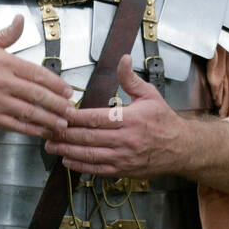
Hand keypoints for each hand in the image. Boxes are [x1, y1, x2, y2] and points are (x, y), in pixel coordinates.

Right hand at [0, 16, 74, 138]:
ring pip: (28, 113)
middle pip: (37, 95)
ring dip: (48, 119)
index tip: (68, 90)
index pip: (37, 74)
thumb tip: (20, 20)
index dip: (55, 84)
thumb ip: (6, 34)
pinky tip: (40, 131)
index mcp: (4, 63)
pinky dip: (30, 129)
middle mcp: (3, 83)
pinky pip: (14, 125)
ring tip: (62, 124)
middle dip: (58, 104)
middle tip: (71, 110)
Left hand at [45, 54, 184, 176]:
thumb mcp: (150, 95)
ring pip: (90, 155)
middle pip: (88, 137)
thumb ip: (131, 78)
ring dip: (67, 150)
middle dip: (65, 134)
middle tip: (47, 129)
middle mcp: (126, 140)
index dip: (75, 116)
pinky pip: (98, 169)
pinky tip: (68, 160)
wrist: (181, 148)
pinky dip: (80, 166)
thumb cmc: (164, 121)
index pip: (96, 118)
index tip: (60, 112)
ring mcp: (124, 157)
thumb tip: (123, 58)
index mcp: (131, 119)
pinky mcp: (123, 170)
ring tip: (51, 145)